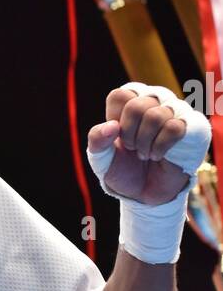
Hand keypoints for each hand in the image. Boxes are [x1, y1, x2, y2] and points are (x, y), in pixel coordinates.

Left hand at [87, 87, 191, 205]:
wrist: (145, 194)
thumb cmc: (124, 170)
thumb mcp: (102, 159)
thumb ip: (97, 140)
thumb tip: (111, 126)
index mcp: (130, 101)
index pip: (120, 96)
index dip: (116, 122)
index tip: (119, 138)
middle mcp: (154, 100)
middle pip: (136, 106)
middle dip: (129, 136)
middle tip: (133, 149)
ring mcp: (175, 111)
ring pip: (156, 116)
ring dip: (145, 143)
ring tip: (145, 154)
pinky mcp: (192, 126)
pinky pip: (175, 127)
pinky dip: (161, 147)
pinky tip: (158, 156)